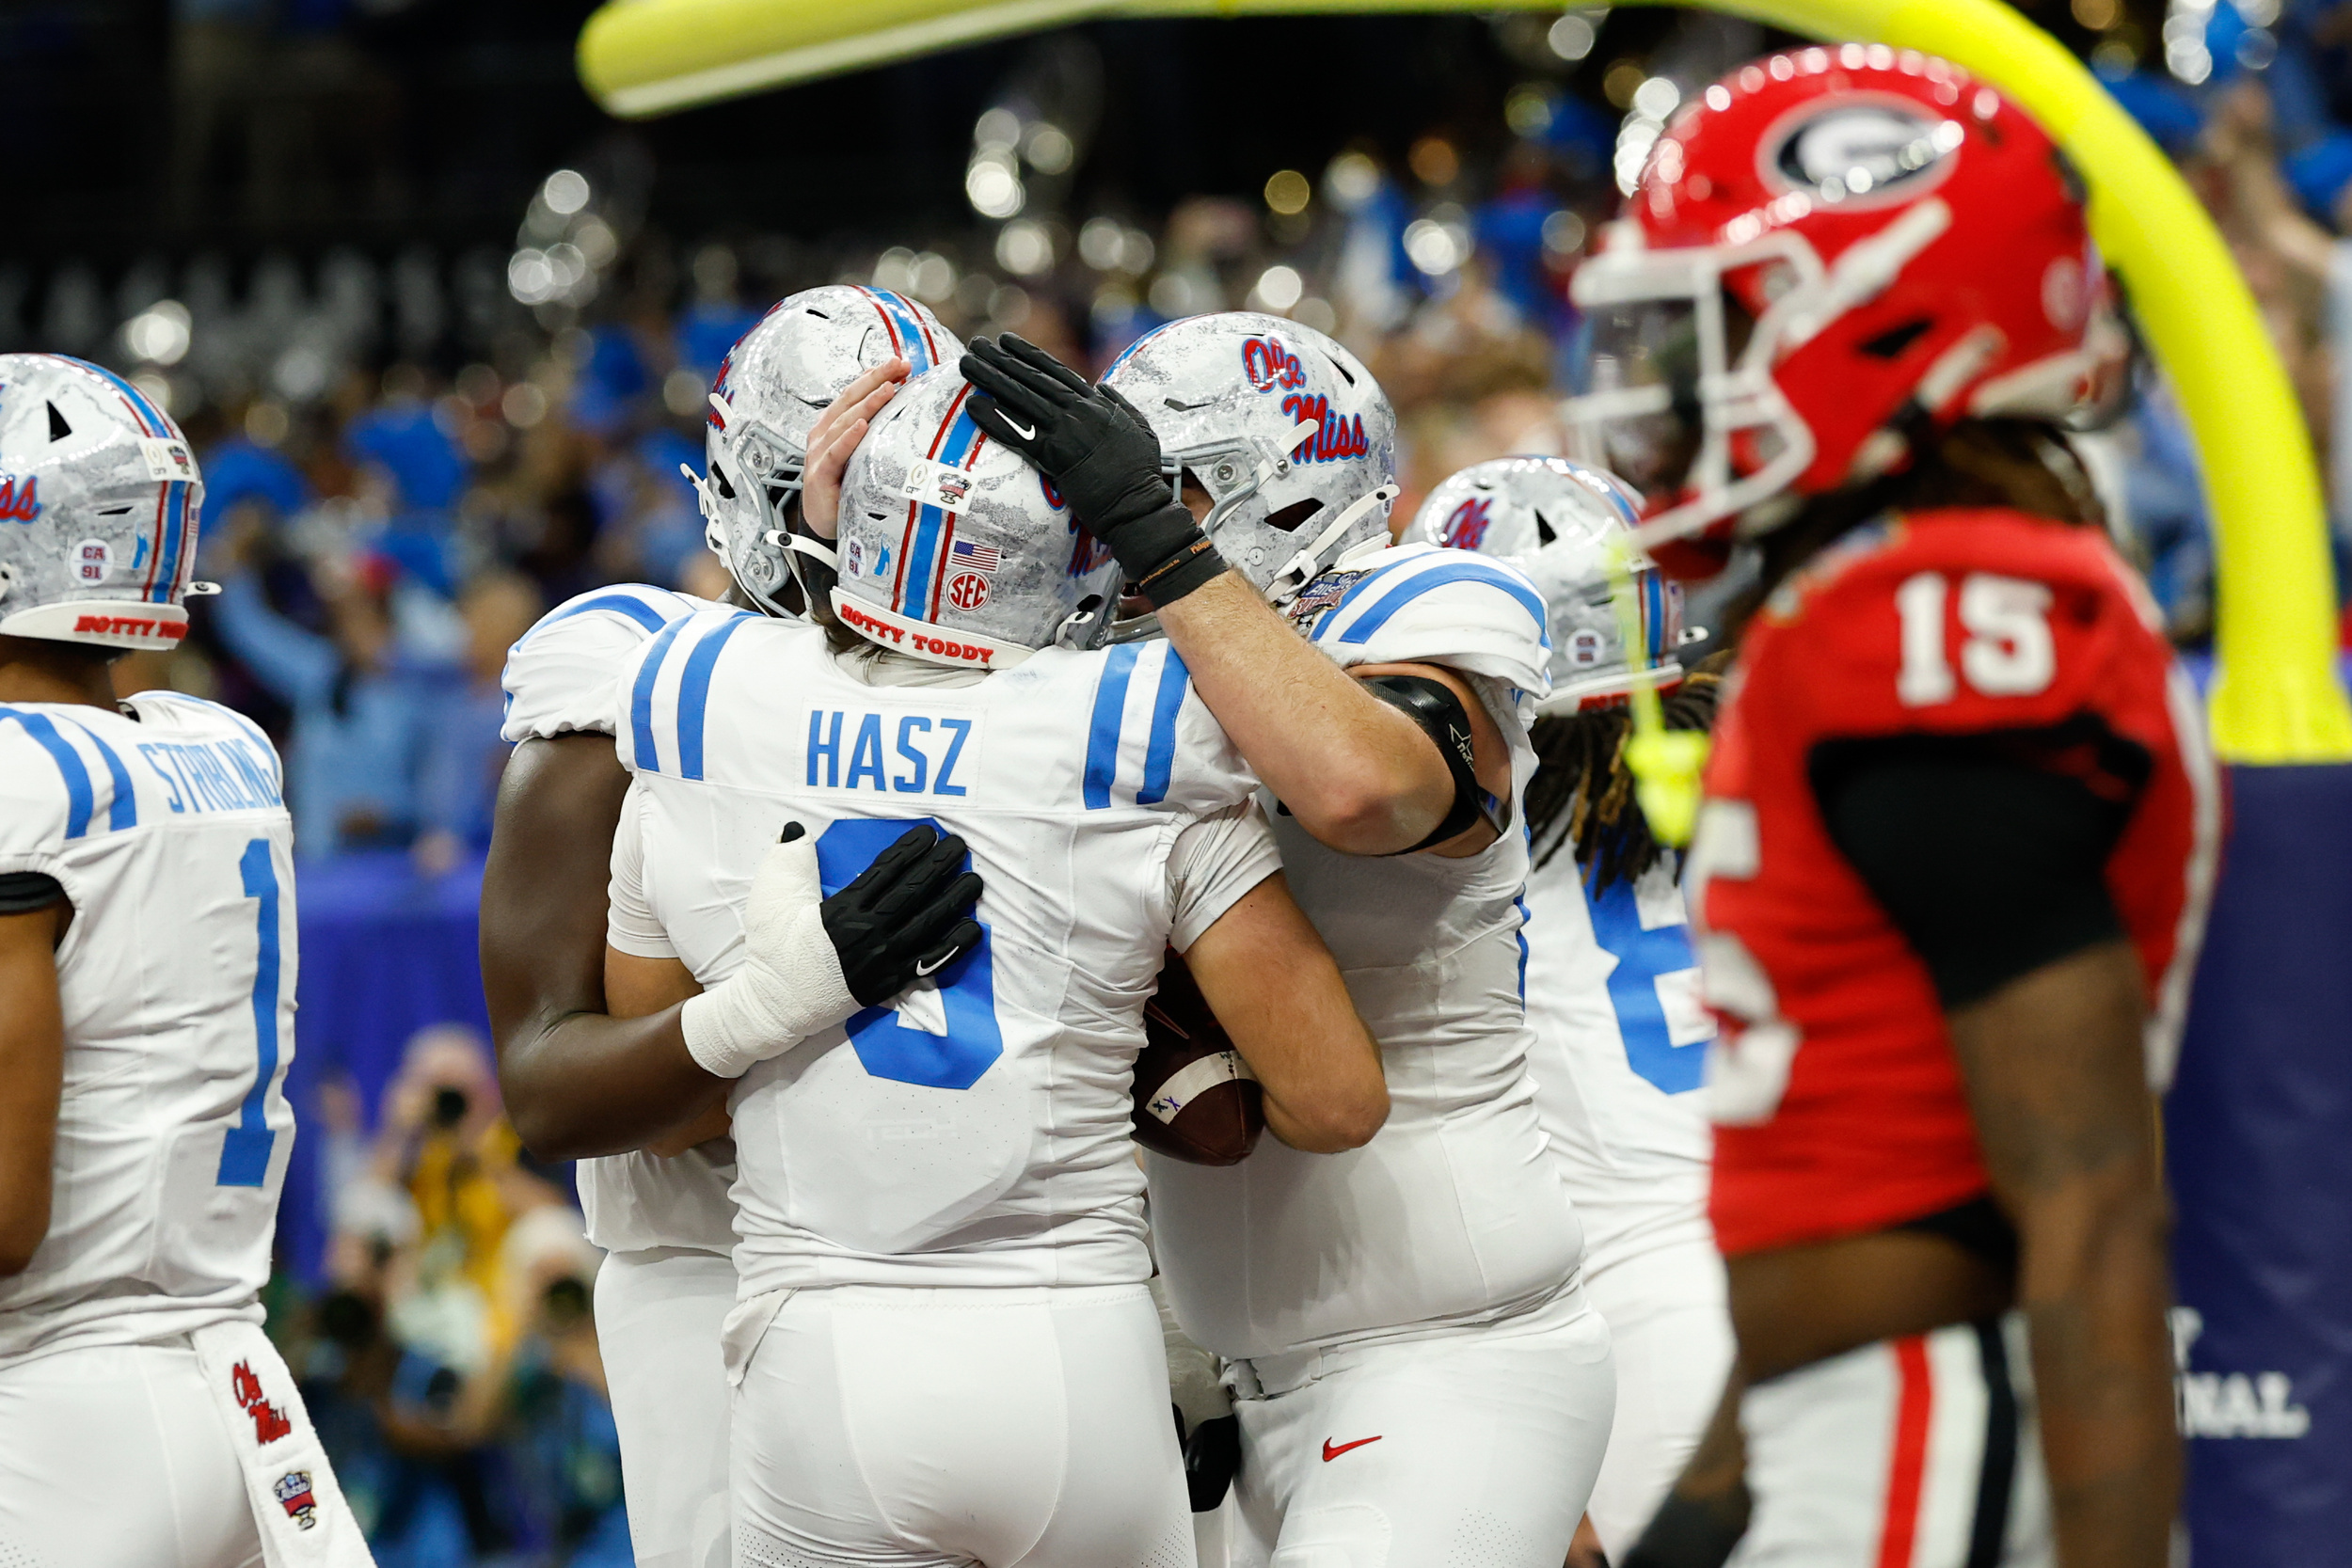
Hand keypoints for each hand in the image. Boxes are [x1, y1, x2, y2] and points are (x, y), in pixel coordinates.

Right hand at [679, 822, 982, 1078]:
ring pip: (927, 925)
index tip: (931, 833)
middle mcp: (866, 933)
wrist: (774, 1003)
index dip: (910, 850)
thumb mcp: (769, 897)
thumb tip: (797, 828)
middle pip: (913, 893)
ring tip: (975, 880)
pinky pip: (928, 962)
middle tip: (961, 846)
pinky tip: (972, 928)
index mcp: (840, 910)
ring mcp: (881, 960)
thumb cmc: (772, 948)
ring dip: (954, 900)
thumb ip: (788, 860)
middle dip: (940, 866)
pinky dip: (953, 945)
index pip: (884, 872)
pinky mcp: (889, 983)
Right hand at [801, 359, 908, 539]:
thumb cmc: (841, 486)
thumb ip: (873, 434)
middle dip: (875, 380)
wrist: (822, 520)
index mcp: (833, 426)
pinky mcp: (820, 474)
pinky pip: (835, 453)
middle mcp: (824, 434)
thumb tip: (903, 414)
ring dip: (867, 404)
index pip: (854, 394)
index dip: (875, 376)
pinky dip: (848, 438)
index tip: (898, 364)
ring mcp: (819, 453)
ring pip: (844, 422)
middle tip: (898, 366)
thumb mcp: (859, 454)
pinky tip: (861, 426)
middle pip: (850, 400)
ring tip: (887, 389)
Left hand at [960, 338, 1227, 604]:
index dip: (1028, 354)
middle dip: (1001, 359)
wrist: (1137, 505)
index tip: (1006, 341)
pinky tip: (973, 406)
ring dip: (990, 379)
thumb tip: (1101, 386)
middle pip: (1031, 379)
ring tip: (966, 364)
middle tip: (976, 344)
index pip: (1056, 372)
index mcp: (1097, 404)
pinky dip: (994, 420)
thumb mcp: (1141, 429)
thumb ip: (1120, 405)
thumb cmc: (1142, 474)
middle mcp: (1079, 412)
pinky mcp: (1054, 457)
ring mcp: (1066, 432)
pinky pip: (1017, 435)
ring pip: (1021, 399)